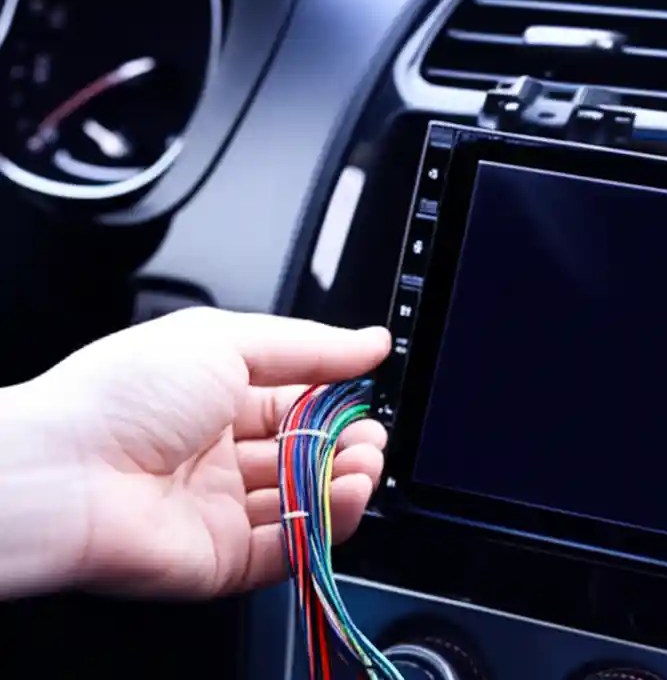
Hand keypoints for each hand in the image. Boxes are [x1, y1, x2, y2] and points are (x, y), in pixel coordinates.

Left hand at [0, 308, 389, 598]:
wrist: (64, 475)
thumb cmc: (121, 397)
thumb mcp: (224, 339)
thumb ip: (308, 345)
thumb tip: (370, 343)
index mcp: (211, 399)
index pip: (293, 403)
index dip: (334, 402)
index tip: (367, 396)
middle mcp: (216, 457)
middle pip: (305, 455)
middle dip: (348, 445)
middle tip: (368, 437)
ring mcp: (221, 510)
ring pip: (305, 502)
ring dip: (345, 481)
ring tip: (363, 464)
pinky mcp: (226, 559)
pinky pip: (293, 546)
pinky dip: (329, 523)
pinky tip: (346, 493)